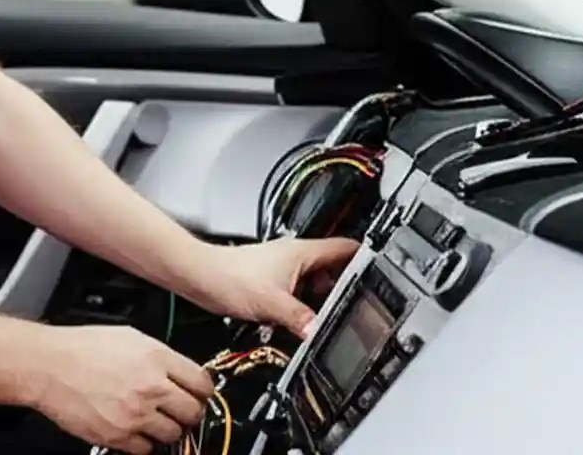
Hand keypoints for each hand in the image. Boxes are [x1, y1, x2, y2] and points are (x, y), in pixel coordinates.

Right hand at [29, 324, 214, 454]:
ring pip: (173, 434)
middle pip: (192, 411)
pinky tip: (133, 428)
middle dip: (188, 412)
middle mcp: (151, 386)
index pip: (202, 383)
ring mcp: (136, 414)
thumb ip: (159, 355)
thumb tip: (180, 371)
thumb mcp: (129, 336)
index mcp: (156, 358)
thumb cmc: (81, 348)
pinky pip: (146, 449)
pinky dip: (143, 442)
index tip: (198, 394)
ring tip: (152, 419)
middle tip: (178, 410)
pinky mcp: (118, 435)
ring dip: (167, 429)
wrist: (48, 366)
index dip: (202, 391)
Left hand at [195, 237, 359, 337]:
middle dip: (343, 291)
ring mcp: (284, 269)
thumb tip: (319, 332)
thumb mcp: (272, 303)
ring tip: (321, 319)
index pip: (347, 248)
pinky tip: (298, 321)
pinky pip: (298, 294)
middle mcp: (295, 257)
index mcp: (303, 252)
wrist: (200, 277)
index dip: (367, 259)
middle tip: (350, 310)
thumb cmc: (228, 277)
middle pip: (334, 271)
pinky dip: (302, 308)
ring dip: (320, 303)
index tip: (382, 273)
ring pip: (315, 285)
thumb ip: (300, 319)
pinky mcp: (272, 282)